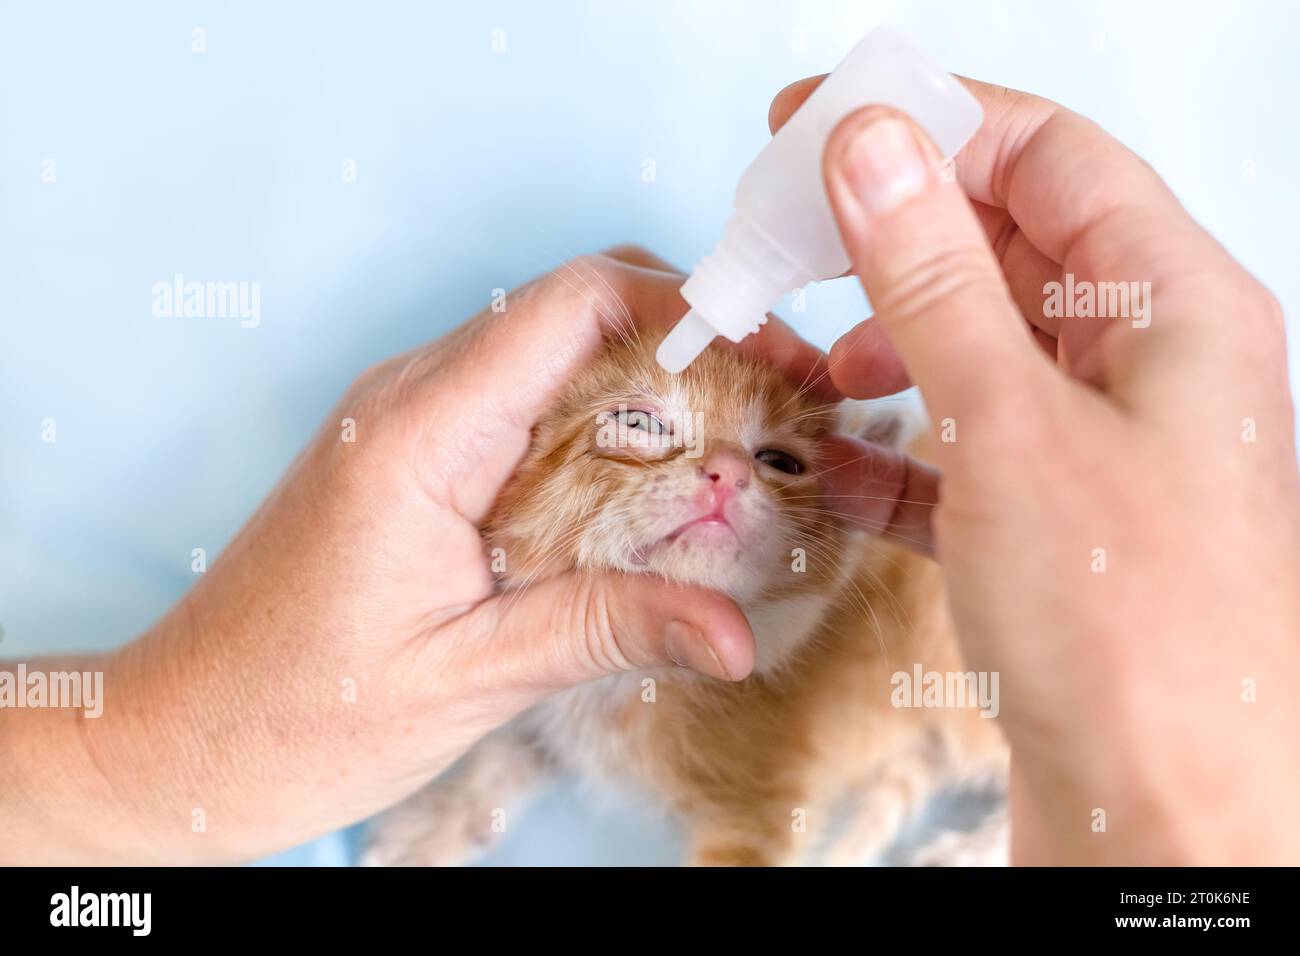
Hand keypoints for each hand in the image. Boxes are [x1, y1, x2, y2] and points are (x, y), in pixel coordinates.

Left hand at [3, 247, 862, 863]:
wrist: (180, 738)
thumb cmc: (295, 712)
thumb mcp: (469, 675)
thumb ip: (606, 630)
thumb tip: (733, 635)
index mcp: (422, 430)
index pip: (577, 304)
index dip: (694, 308)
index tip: (779, 358)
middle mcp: (415, 398)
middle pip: (580, 315)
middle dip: (695, 347)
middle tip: (781, 416)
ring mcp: (411, 421)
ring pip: (558, 359)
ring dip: (655, 393)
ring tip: (738, 456)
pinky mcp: (416, 457)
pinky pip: (527, 409)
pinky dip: (604, 433)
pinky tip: (653, 496)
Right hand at [771, 77, 1299, 862]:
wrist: (1169, 817)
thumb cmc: (1130, 628)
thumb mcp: (1010, 422)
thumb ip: (934, 278)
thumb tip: (871, 148)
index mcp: (1176, 306)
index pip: (1050, 158)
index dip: (933, 126)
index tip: (821, 127)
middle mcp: (1149, 368)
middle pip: (1012, 251)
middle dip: (895, 240)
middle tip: (788, 237)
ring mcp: (1103, 452)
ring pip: (982, 355)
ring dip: (890, 348)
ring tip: (813, 362)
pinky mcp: (1057, 532)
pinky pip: (964, 455)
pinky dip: (895, 453)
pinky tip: (833, 468)